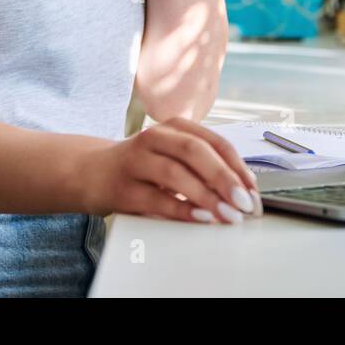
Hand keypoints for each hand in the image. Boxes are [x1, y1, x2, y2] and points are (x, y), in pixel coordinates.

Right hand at [82, 117, 262, 223]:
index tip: (254, 190)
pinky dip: (181, 209)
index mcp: (174, 127)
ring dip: (206, 196)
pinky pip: (156, 199)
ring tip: (228, 214)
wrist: (91, 173)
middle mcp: (154, 137)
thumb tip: (244, 192)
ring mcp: (135, 161)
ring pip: (175, 173)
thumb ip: (203, 167)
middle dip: (224, 178)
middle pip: (195, 151)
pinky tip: (200, 217)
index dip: (237, 166)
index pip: (214, 141)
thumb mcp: (174, 157)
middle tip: (245, 203)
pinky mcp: (122, 188)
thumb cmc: (144, 167)